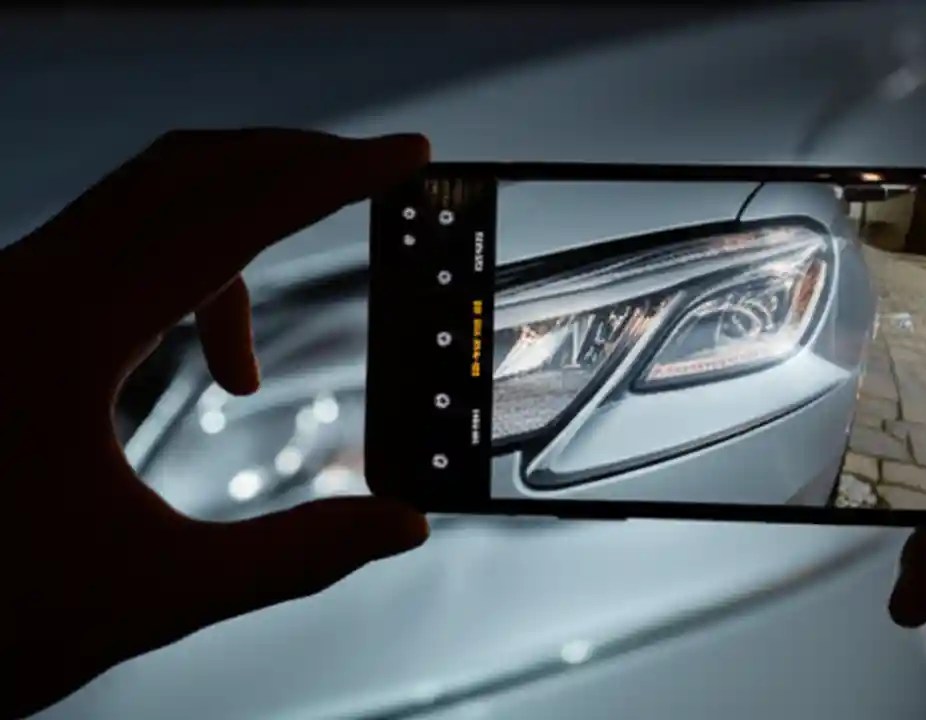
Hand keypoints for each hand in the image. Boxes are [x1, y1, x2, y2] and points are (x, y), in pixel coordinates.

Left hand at [1, 129, 431, 716]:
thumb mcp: (157, 594)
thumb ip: (297, 555)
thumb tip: (406, 525)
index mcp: (66, 334)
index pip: (232, 217)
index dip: (333, 178)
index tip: (408, 151)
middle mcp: (27, 288)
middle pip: (184, 169)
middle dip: (293, 160)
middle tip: (376, 169)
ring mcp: (8, 294)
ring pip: (143, 200)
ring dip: (240, 215)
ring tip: (283, 314)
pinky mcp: (6, 314)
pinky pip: (114, 247)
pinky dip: (192, 271)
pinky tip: (224, 369)